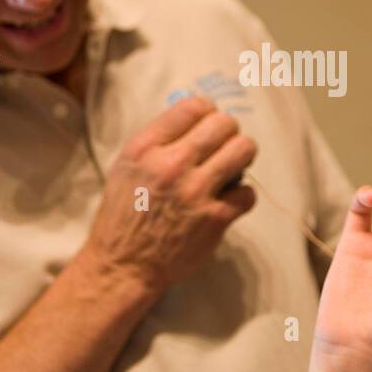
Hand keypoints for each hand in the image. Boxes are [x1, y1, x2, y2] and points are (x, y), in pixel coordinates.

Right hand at [79, 96, 256, 294]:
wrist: (123, 265)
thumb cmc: (124, 214)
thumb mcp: (127, 165)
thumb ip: (159, 140)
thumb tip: (198, 117)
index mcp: (145, 148)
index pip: (193, 106)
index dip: (207, 112)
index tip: (207, 126)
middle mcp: (171, 165)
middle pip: (224, 123)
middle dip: (227, 133)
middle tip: (221, 149)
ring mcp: (195, 192)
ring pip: (244, 150)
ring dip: (240, 157)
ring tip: (230, 168)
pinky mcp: (214, 219)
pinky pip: (248, 192)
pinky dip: (241, 197)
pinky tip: (226, 202)